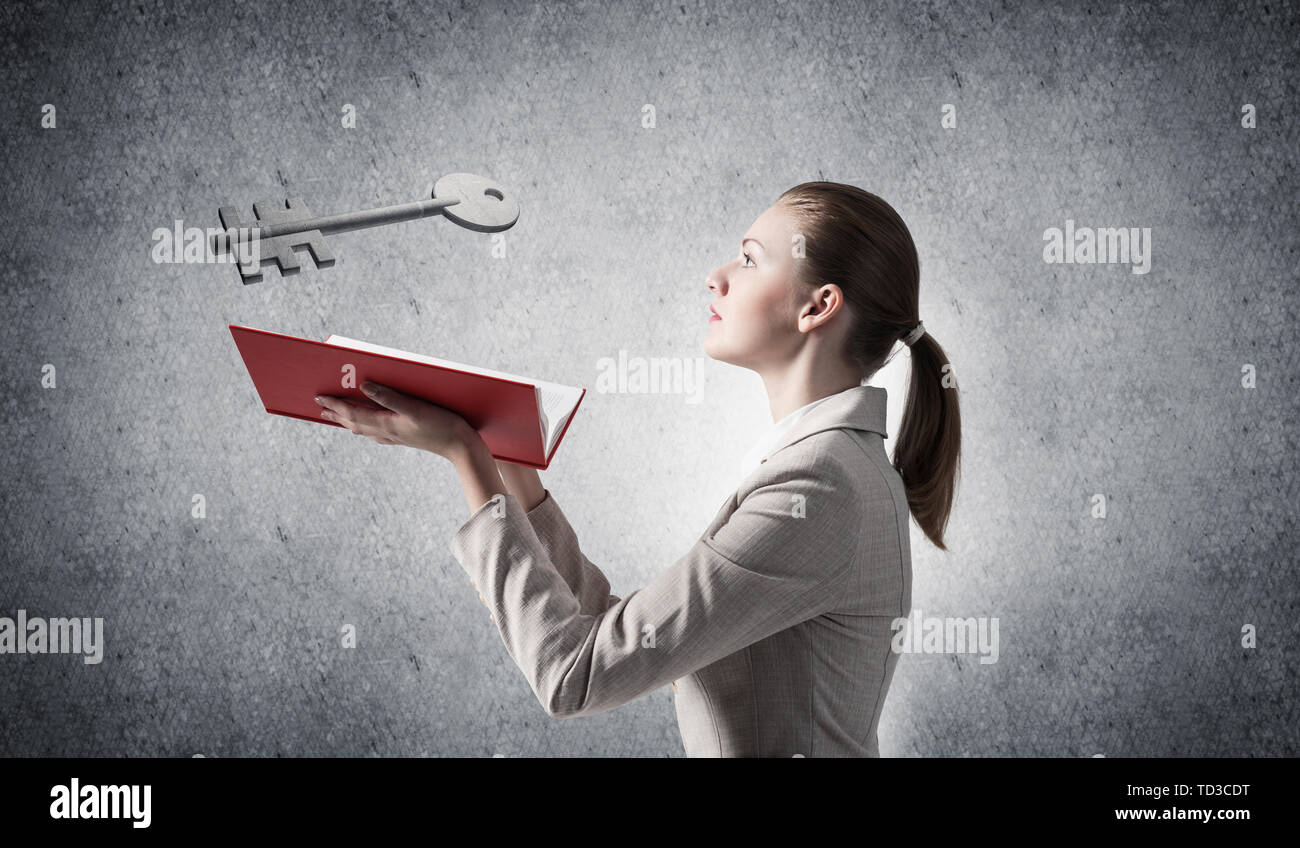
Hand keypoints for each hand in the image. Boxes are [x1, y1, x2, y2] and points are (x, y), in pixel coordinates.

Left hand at [314, 381, 478, 459]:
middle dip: (337, 415)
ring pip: (365, 430)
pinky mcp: (406, 438)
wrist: (461, 447)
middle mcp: (387, 432)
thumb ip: (389, 397)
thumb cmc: (440, 425)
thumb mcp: (415, 408)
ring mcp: (396, 437)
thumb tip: (364, 386)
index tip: (318, 397)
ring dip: (349, 423)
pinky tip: (371, 430)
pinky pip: (378, 434)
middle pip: (355, 423)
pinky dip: (367, 429)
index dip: (335, 404)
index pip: (353, 413)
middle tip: (321, 408)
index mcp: (386, 424)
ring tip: (340, 418)